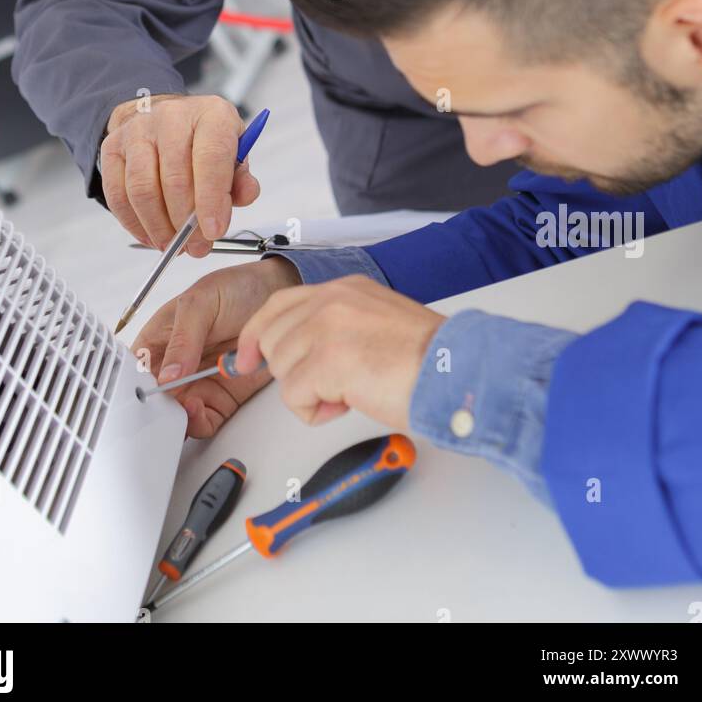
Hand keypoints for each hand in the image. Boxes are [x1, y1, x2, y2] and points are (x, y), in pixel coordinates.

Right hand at [100, 93, 258, 251]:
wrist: (165, 118)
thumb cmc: (204, 140)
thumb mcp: (234, 152)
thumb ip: (241, 179)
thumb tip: (245, 196)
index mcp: (211, 114)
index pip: (211, 157)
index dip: (212, 199)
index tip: (214, 230)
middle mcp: (172, 117)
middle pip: (174, 179)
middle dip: (186, 224)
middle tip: (197, 247)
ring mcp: (138, 131)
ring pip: (142, 190)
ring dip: (159, 227)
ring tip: (174, 244)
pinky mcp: (112, 148)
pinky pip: (118, 196)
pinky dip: (135, 224)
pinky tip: (152, 235)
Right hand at [130, 256, 300, 437]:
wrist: (275, 295)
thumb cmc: (235, 289)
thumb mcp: (201, 303)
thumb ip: (183, 338)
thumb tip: (167, 374)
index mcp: (158, 340)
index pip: (135, 370)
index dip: (133, 385)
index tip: (142, 394)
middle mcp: (174, 366)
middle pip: (153, 400)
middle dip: (155, 410)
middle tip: (164, 408)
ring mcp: (196, 384)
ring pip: (176, 415)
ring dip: (176, 419)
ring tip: (186, 406)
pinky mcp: (220, 398)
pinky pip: (203, 421)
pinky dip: (198, 423)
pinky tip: (200, 410)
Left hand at [236, 275, 444, 430]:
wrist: (456, 372)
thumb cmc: (429, 360)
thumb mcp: (378, 323)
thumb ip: (339, 327)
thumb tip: (309, 353)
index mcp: (345, 289)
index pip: (279, 304)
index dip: (256, 335)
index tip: (245, 359)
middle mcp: (333, 300)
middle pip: (271, 338)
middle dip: (291, 371)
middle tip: (329, 386)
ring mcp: (328, 326)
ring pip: (281, 368)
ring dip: (309, 392)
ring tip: (349, 392)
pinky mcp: (328, 359)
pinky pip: (294, 396)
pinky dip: (316, 412)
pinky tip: (348, 403)